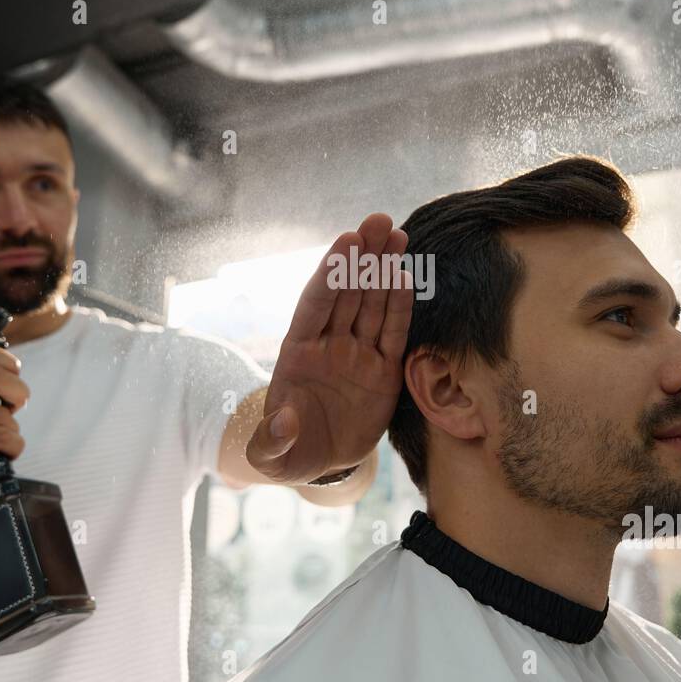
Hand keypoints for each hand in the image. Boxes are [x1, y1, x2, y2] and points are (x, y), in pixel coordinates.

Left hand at [246, 213, 413, 482]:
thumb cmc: (289, 451)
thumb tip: (284, 423)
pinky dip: (400, 306)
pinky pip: (393, 333)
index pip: (315, 306)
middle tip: (377, 220)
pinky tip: (406, 275)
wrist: (318, 461)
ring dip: (383, 269)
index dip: (330, 275)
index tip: (345, 243)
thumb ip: (275, 440)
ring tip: (396, 234)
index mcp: (297, 354)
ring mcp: (357, 354)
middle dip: (361, 257)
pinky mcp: (383, 370)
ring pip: (372, 304)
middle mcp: (328, 345)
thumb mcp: (274, 454)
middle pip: (347, 293)